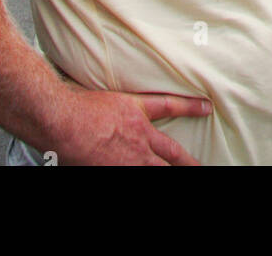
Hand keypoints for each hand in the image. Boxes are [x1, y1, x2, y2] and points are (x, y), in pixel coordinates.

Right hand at [55, 88, 211, 165]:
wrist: (65, 121)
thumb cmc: (78, 106)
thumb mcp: (105, 97)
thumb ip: (117, 105)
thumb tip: (121, 107)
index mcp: (137, 114)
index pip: (170, 106)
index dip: (191, 106)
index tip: (207, 107)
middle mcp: (139, 140)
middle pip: (173, 153)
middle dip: (189, 162)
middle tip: (200, 166)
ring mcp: (131, 160)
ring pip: (159, 170)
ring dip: (170, 171)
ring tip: (189, 171)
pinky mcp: (118, 171)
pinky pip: (138, 174)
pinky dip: (144, 174)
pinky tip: (144, 172)